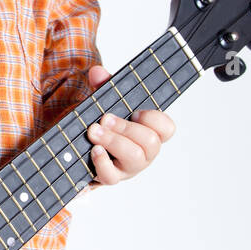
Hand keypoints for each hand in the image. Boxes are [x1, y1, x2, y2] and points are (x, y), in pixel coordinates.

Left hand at [81, 63, 174, 187]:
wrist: (83, 150)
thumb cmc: (105, 127)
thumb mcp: (106, 103)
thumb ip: (105, 86)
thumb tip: (97, 72)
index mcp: (149, 132)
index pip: (167, 128)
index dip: (154, 119)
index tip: (135, 112)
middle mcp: (144, 152)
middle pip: (150, 142)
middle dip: (125, 127)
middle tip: (104, 118)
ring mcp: (129, 167)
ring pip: (134, 157)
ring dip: (113, 140)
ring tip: (94, 131)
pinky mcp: (111, 177)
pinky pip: (112, 176)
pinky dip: (102, 162)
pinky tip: (94, 150)